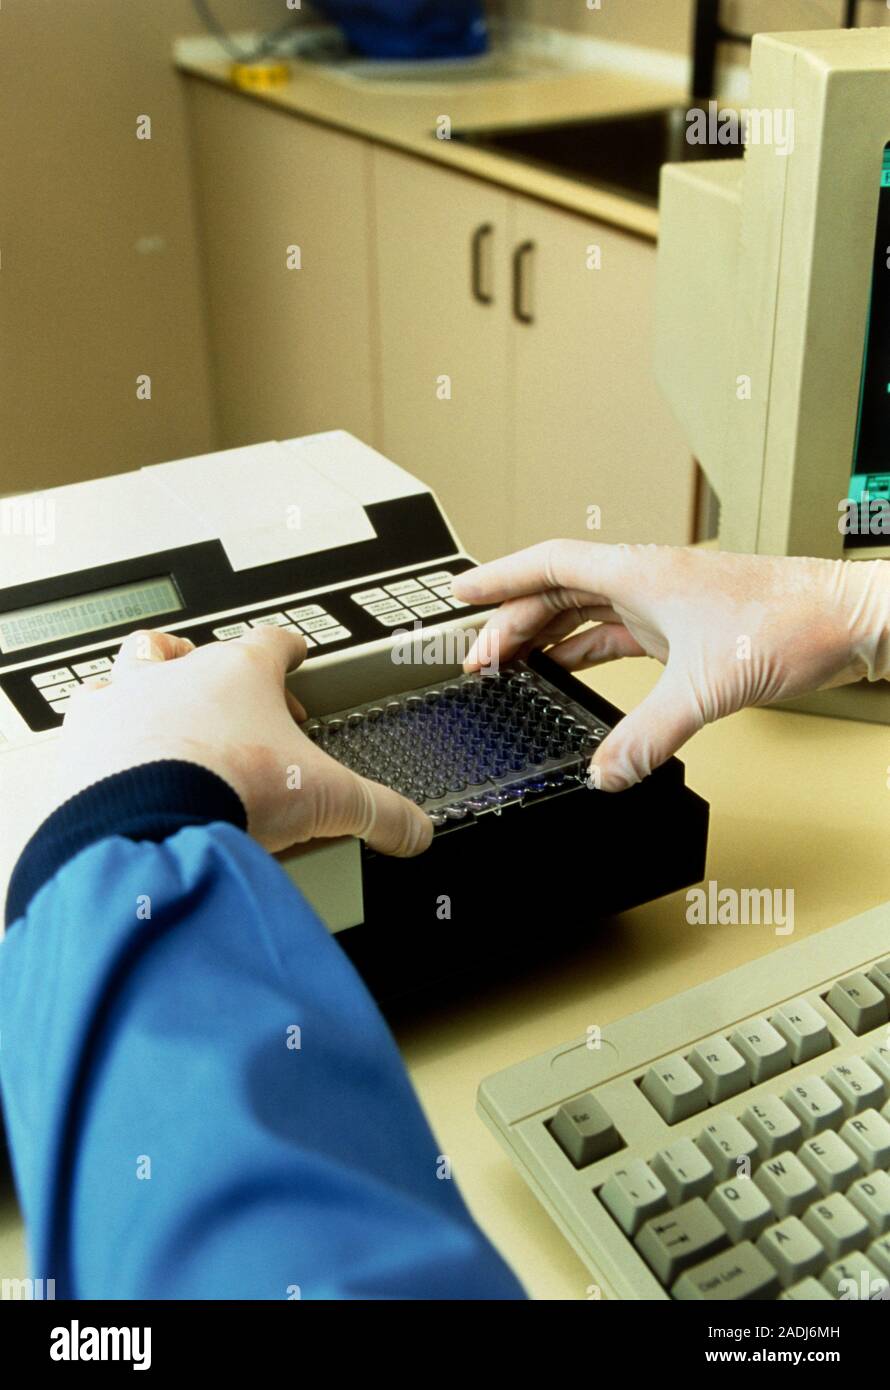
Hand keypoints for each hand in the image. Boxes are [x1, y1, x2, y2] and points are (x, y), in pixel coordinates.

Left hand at [57, 628, 432, 856]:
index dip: (287, 648)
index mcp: (239, 674)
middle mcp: (177, 675)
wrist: (149, 818)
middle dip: (209, 664)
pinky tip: (108, 749)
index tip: (293, 652)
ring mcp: (125, 702)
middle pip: (192, 648)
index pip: (271, 642)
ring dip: (146, 679)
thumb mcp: (326, 800)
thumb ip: (379, 812)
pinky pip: (87, 718)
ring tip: (155, 698)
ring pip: (131, 666)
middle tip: (225, 693)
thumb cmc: (231, 788)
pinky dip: (101, 730)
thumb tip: (415, 830)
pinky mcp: (84, 739)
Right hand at [453, 541, 889, 790]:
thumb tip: (605, 773)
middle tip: (477, 658)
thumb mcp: (707, 687)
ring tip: (509, 665)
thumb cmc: (790, 621)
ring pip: (584, 613)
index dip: (498, 578)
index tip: (459, 591)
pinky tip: (568, 672)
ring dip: (545, 636)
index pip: (548, 564)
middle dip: (511, 622)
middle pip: (557, 592)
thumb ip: (648, 735)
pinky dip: (585, 653)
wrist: (847, 619)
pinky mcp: (683, 627)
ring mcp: (664, 603)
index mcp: (638, 573)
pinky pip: (616, 636)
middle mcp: (645, 581)